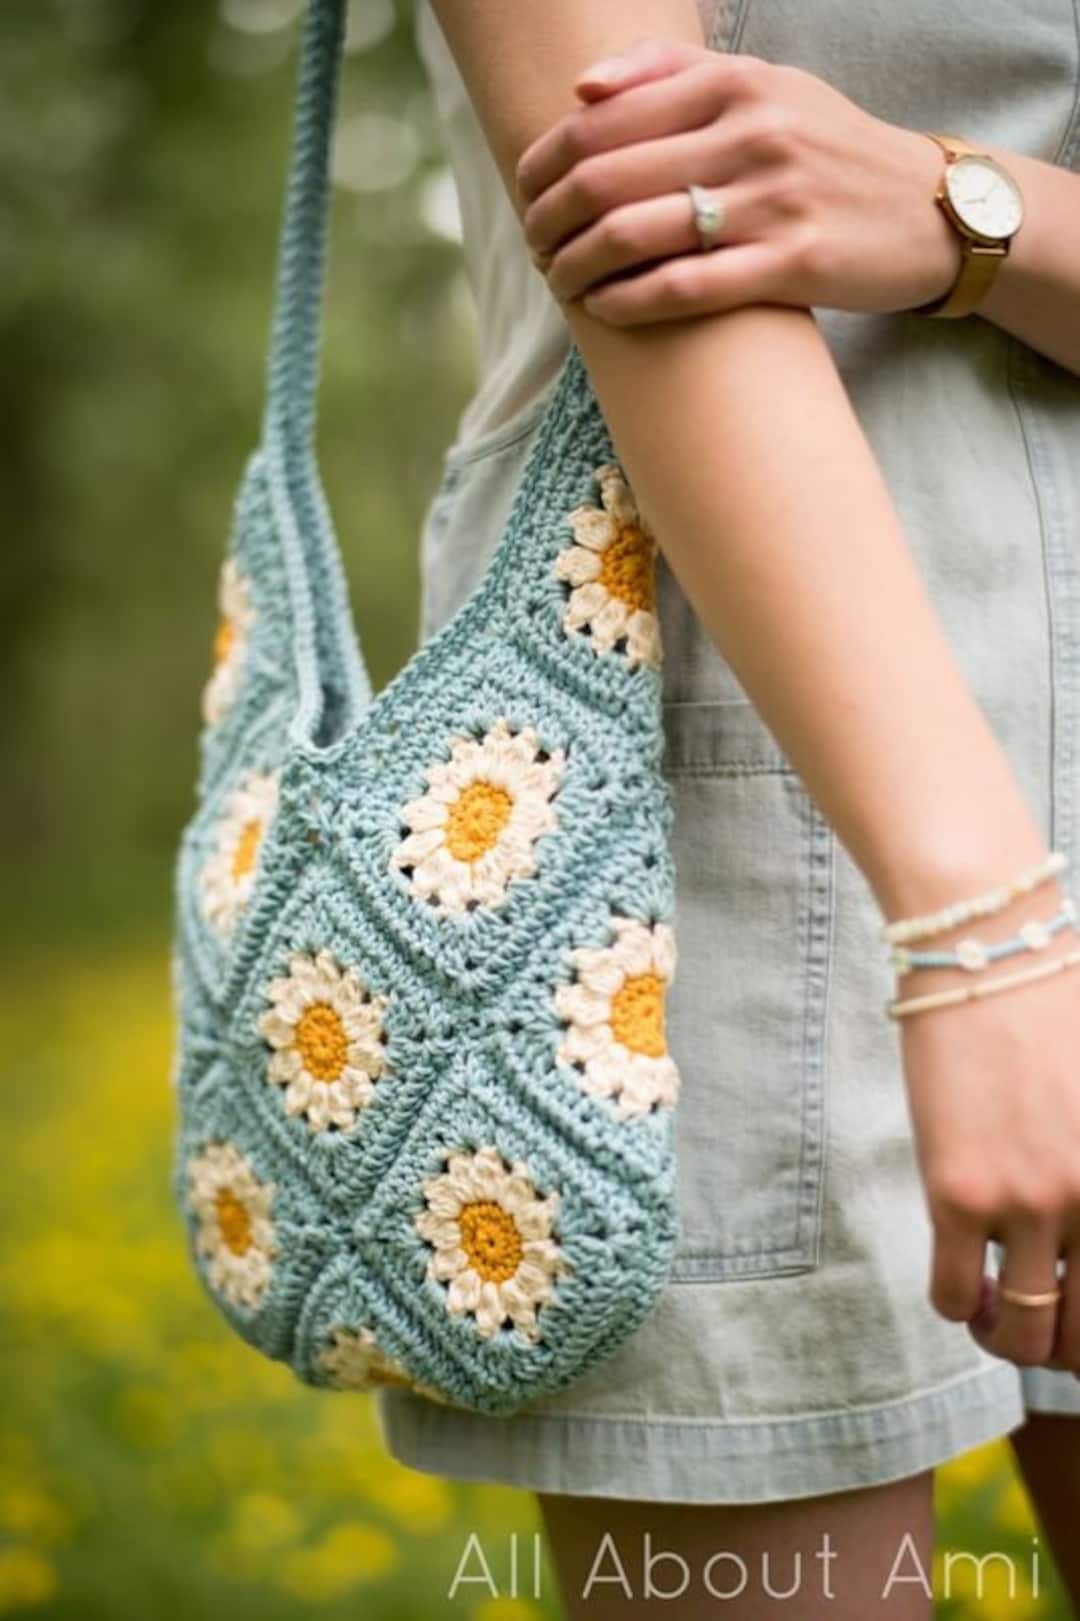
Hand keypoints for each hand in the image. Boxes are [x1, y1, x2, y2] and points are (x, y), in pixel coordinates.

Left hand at [514, 37, 961, 324]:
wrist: (930, 209)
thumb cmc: (828, 152)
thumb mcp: (766, 87)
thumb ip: (674, 73)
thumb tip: (583, 92)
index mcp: (734, 83)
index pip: (600, 120)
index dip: (545, 164)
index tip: (527, 195)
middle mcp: (752, 134)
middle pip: (606, 178)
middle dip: (550, 219)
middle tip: (536, 247)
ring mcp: (773, 201)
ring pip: (636, 233)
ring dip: (578, 265)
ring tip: (561, 281)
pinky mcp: (794, 264)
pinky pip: (685, 287)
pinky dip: (629, 301)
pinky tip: (603, 309)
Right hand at [895, 901, 1079, 1373]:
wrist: (989, 953)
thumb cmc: (1058, 1012)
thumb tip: (1076, 1230)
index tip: (1076, 1311)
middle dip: (1064, 1348)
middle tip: (1041, 1321)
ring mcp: (1027, 1202)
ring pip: (1022, 1333)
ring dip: (1009, 1340)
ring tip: (994, 1311)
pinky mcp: (958, 1191)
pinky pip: (954, 1293)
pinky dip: (957, 1307)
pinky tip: (958, 1282)